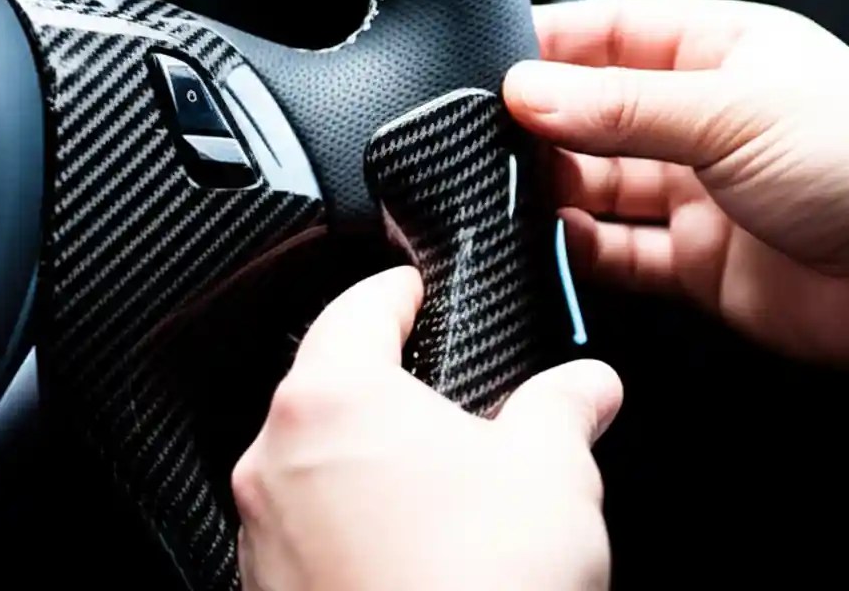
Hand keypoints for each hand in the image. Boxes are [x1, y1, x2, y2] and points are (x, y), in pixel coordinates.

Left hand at [232, 267, 622, 590]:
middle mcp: (276, 459)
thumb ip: (562, 407)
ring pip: (316, 468)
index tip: (413, 288)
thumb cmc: (481, 580)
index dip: (397, 290)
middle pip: (331, 390)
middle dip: (391, 391)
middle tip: (451, 405)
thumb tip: (586, 385)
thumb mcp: (550, 470)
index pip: (358, 309)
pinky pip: (308, 535)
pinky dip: (351, 529)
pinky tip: (413, 559)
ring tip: (444, 496)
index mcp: (332, 400)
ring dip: (368, 465)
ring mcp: (263, 533)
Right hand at [504, 0, 848, 385]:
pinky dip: (579, 249)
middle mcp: (705, 120)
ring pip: (599, 184)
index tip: (495, 65)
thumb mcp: (730, 112)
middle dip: (545, 126)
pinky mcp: (694, 261)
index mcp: (724, 54)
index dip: (552, 46)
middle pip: (597, 114)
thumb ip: (619, 108)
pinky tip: (554, 241)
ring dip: (556, 188)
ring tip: (517, 192)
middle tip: (495, 138)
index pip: (615, 34)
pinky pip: (616, 250)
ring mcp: (698, 192)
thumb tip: (529, 90)